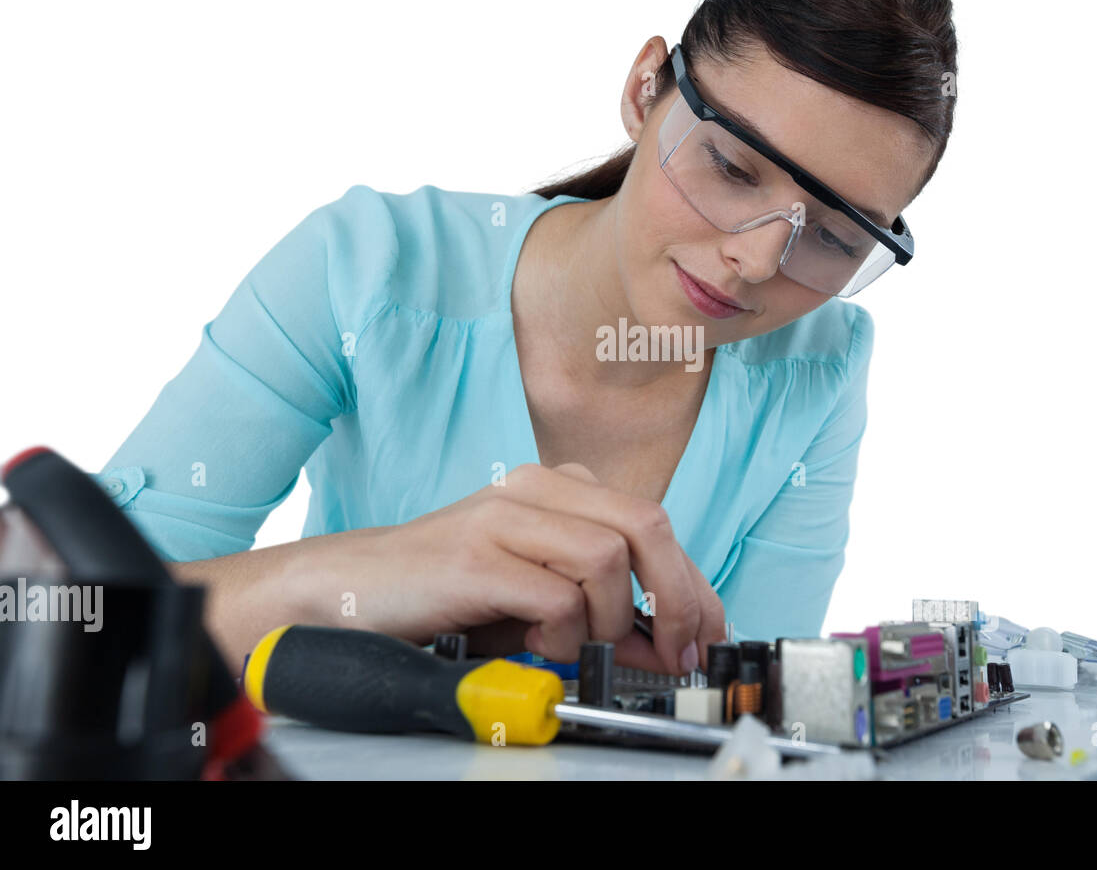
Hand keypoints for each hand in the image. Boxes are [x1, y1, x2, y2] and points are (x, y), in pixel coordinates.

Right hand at [326, 462, 725, 674]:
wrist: (348, 587)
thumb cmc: (446, 590)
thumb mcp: (538, 592)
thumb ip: (600, 606)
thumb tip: (663, 642)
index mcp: (557, 487)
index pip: (654, 522)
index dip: (693, 583)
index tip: (706, 632)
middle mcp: (535, 488)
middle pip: (646, 525)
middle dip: (676, 599)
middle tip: (673, 652)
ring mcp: (502, 516)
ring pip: (607, 556)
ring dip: (609, 620)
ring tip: (577, 645)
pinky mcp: (473, 555)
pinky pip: (556, 594)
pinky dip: (563, 632)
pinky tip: (538, 642)